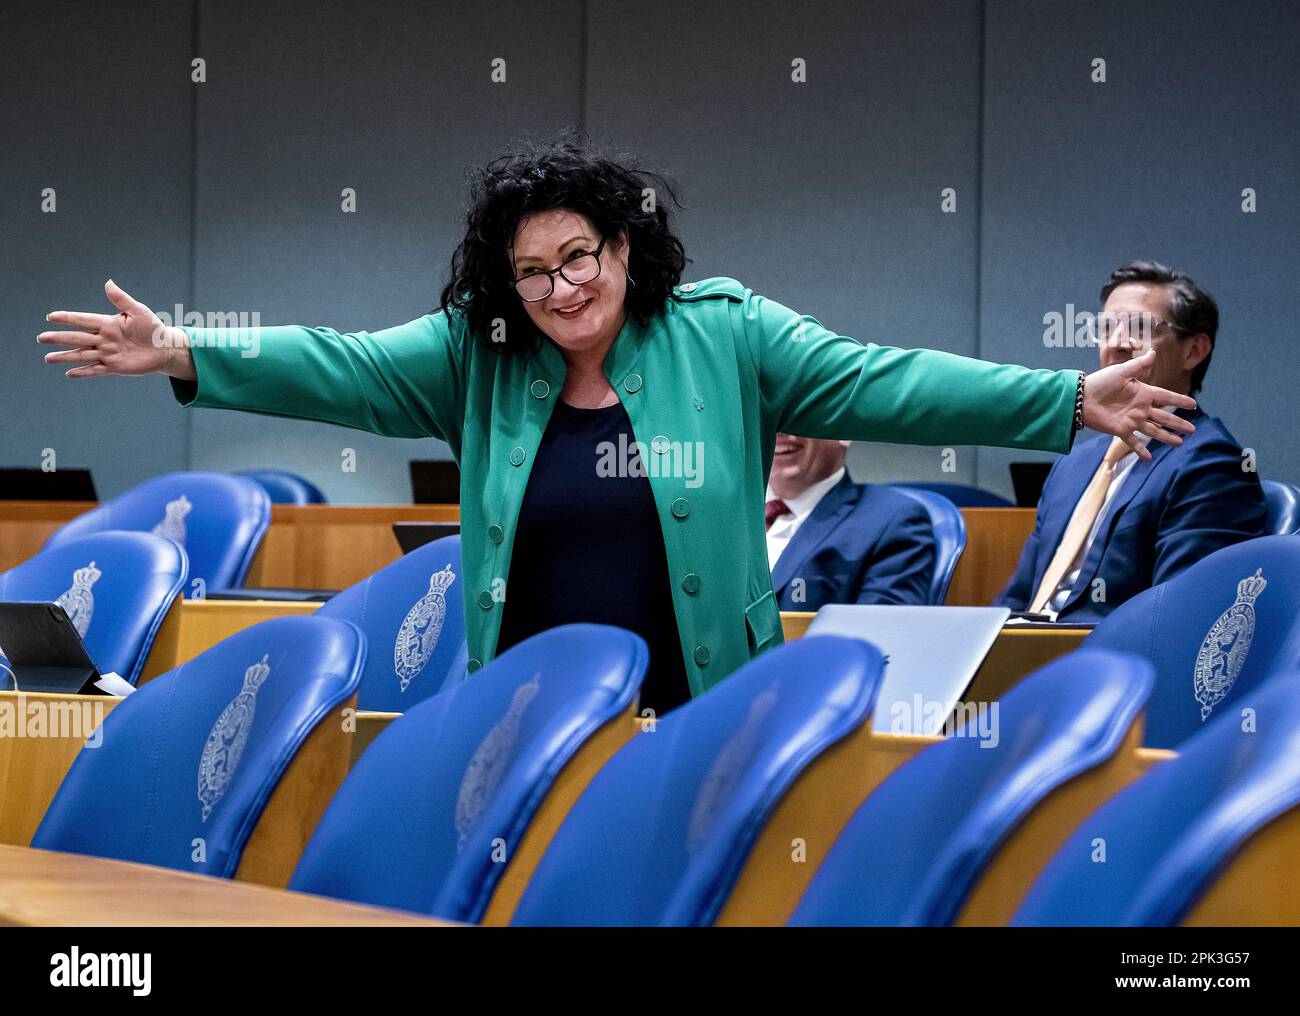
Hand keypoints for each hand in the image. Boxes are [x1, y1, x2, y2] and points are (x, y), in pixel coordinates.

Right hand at [39, 280, 194, 380]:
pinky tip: (69, 373)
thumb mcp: (138, 311)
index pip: (83, 320)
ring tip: (48, 358)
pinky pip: (96, 369)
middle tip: (41, 338)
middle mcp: (104, 339)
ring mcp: (108, 354)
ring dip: (65, 357)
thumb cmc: (152, 328)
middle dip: (59, 338)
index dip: (68, 318)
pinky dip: (83, 371)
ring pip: (82, 355)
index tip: (51, 317)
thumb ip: (121, 299)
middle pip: (77, 338)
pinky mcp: (114, 367)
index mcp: (108, 324)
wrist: (164, 348)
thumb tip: (108, 282)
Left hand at [1082, 348, 1195, 460]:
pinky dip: (1140, 450)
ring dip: (1166, 437)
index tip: (1193, 404)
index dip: (1179, 400)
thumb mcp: (1121, 371)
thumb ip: (1138, 365)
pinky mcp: (1120, 430)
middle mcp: (1140, 408)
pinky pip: (1132, 442)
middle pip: (1164, 417)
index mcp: (1143, 393)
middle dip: (1178, 423)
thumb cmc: (1100, 382)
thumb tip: (1153, 351)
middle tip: (1192, 429)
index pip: (1166, 397)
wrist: (1081, 397)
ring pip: (1154, 430)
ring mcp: (1131, 420)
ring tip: (1180, 442)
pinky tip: (1148, 458)